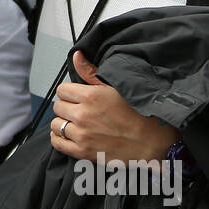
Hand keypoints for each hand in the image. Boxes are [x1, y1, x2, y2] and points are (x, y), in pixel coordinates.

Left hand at [49, 51, 179, 165]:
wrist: (152, 143)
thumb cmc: (138, 114)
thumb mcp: (116, 88)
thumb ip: (91, 73)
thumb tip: (76, 57)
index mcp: (91, 96)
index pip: (62, 89)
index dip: (70, 92)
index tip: (77, 96)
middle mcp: (83, 115)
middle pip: (58, 106)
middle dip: (67, 106)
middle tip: (79, 110)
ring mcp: (82, 135)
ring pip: (55, 125)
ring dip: (63, 123)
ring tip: (76, 124)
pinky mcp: (83, 152)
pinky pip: (57, 143)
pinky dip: (59, 138)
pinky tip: (69, 135)